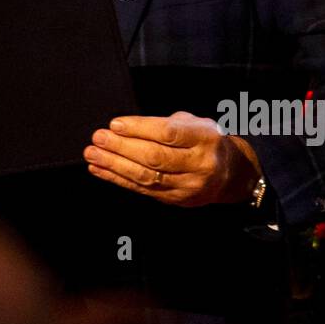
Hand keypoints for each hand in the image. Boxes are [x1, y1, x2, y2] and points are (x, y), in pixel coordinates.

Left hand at [82, 110, 261, 206]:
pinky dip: (118, 179)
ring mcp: (188, 186)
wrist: (231, 173)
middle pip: (155, 157)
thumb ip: (163, 124)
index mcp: (205, 138)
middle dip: (121, 148)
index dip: (139, 129)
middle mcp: (199, 164)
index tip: (115, 124)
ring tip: (93, 155)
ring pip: (146, 177)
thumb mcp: (193, 123)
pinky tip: (100, 170)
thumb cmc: (205, 140)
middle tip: (98, 138)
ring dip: (114, 166)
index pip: (168, 134)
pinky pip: (142, 190)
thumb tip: (122, 127)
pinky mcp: (176, 200)